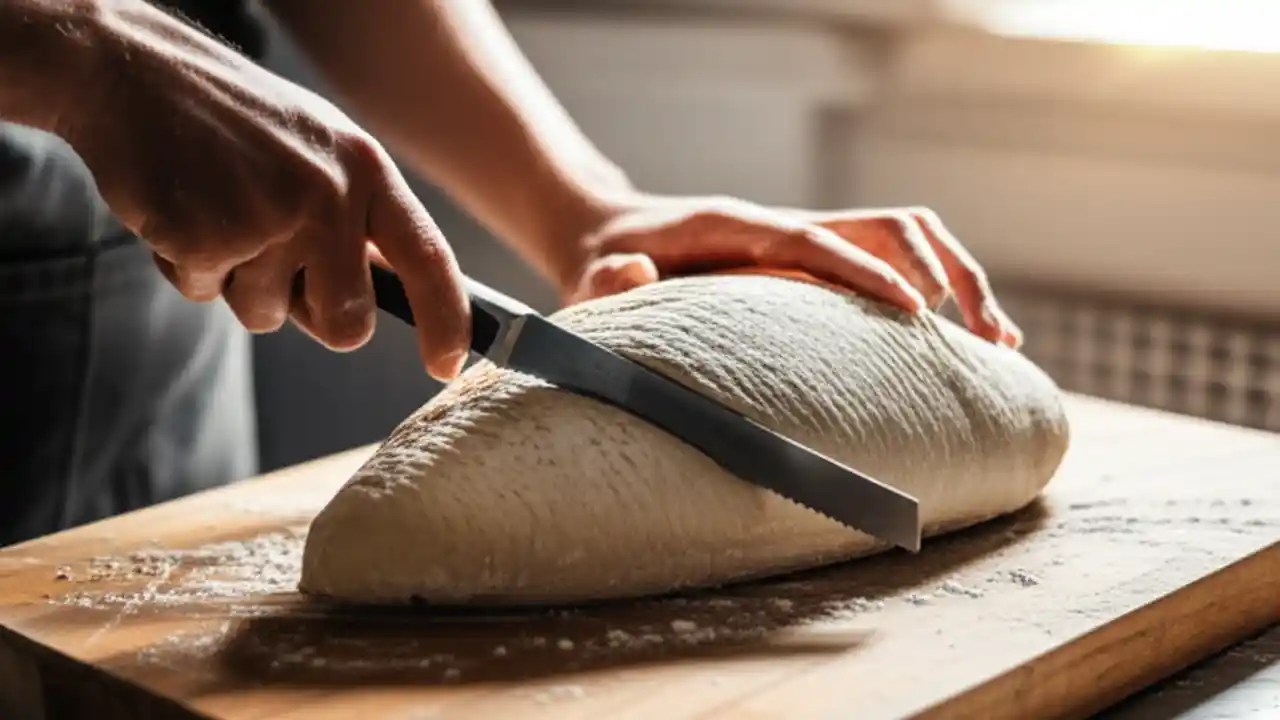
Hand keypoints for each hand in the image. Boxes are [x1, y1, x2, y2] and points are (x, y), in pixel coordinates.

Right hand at [60, 1, 468, 377]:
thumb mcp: (322, 150)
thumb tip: (398, 295)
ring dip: (238, 283)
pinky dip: (188, 267)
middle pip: (348, 323)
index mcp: (367, 171)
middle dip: (313, 316)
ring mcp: (271, 217)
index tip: (447, 364)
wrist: (139, 76)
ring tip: (220, 211)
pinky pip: (206, 296)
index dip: (446, 321)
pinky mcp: (210, 238)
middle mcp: (330, 195)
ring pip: (267, 316)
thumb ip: (360, 217)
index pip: (429, 260)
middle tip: (277, 263)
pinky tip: (182, 210)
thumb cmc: (238, 123)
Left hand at [564, 196, 1020, 346]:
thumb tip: (632, 270)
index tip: (916, 314)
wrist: (610, 234)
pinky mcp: (814, 259)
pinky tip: (956, 342)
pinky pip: (889, 261)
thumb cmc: (604, 263)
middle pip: (891, 226)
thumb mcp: (593, 275)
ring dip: (959, 278)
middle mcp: (787, 225)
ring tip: (996, 343)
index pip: (819, 241)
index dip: (869, 272)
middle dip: (947, 273)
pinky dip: (935, 289)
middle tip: (987, 339)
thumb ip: (610, 278)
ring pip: (906, 237)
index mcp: (742, 228)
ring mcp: (806, 239)